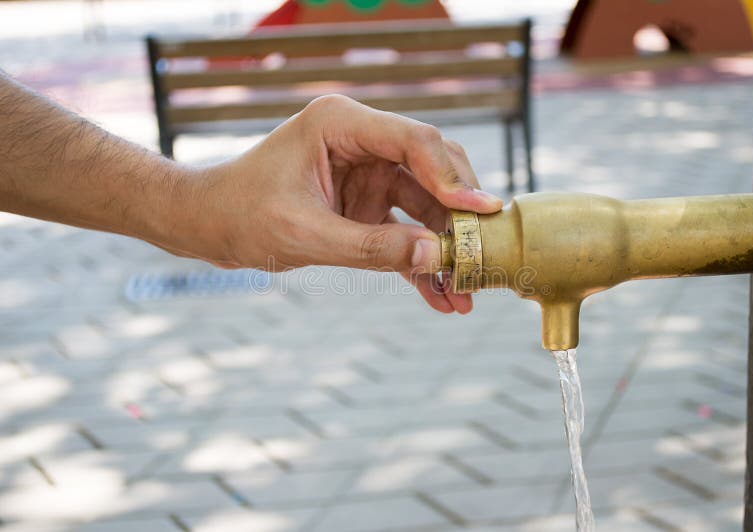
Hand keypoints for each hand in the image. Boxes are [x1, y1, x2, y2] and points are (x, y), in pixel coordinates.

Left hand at [170, 95, 502, 313]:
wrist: (209, 227)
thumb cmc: (242, 215)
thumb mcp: (305, 234)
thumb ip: (370, 248)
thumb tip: (436, 259)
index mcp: (342, 124)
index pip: (414, 141)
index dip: (453, 177)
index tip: (482, 212)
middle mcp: (361, 142)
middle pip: (431, 171)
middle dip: (458, 217)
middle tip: (483, 255)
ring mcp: (366, 175)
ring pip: (424, 208)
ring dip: (444, 251)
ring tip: (466, 294)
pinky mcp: (365, 205)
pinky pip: (402, 233)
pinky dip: (418, 263)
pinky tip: (440, 297)